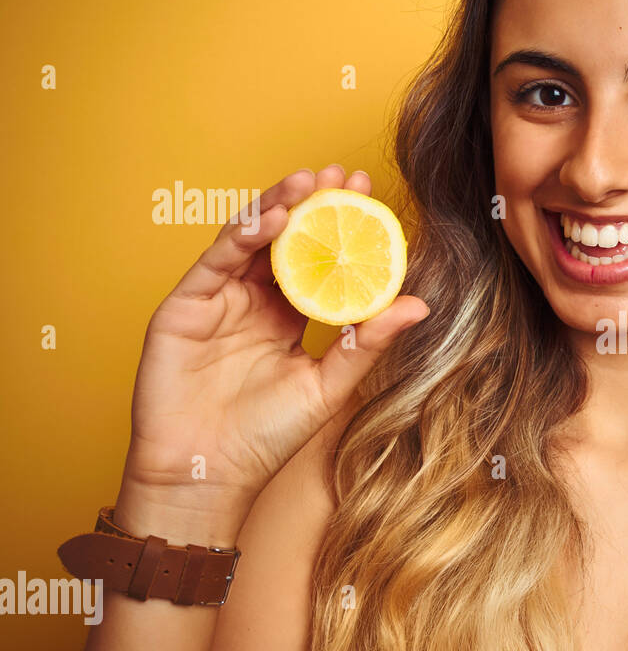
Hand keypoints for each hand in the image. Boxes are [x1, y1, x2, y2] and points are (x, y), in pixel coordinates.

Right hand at [119, 165, 428, 521]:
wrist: (208, 474)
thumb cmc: (266, 437)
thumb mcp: (329, 386)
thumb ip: (367, 343)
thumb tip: (420, 305)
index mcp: (289, 316)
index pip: (319, 261)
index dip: (343, 229)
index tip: (373, 197)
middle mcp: (254, 301)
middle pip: (286, 239)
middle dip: (315, 204)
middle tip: (346, 176)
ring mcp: (218, 300)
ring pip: (250, 239)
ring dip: (281, 206)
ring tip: (312, 182)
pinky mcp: (185, 305)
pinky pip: (217, 260)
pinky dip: (243, 235)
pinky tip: (274, 218)